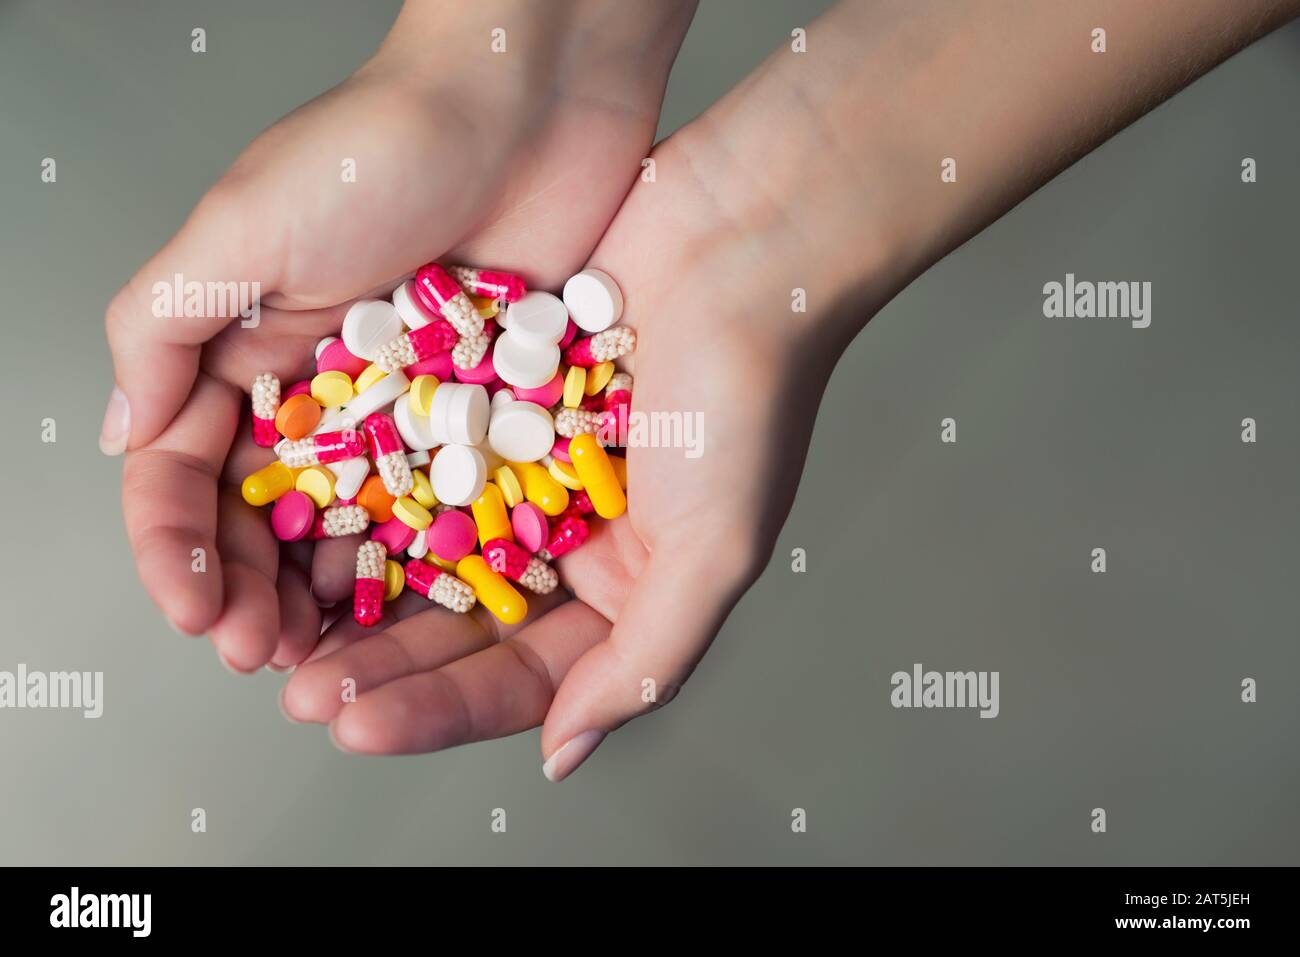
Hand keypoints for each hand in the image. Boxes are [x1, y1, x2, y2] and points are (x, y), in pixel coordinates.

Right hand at [103, 0, 694, 670]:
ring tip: (325, 652)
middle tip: (263, 653)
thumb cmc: (376, 149)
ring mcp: (396, 407)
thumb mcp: (240, 226)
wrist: (523, 104)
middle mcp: (314, 388)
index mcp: (241, 347)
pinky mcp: (473, 411)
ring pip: (347, 526)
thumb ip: (164, 327)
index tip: (195, 610)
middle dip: (248, 590)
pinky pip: (436, 503)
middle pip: (262, 516)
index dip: (178, 547)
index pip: (185, 471)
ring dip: (325, 593)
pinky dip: (416, 558)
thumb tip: (123, 434)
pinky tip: (409, 604)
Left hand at [279, 105, 847, 777]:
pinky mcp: (488, 397)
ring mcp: (524, 467)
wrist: (742, 241)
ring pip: (424, 543)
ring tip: (284, 621)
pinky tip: (308, 517)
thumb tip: (564, 754)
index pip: (521, 675)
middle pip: (459, 622)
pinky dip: (366, 489)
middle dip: (382, 661)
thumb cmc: (748, 399)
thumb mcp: (714, 551)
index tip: (358, 727)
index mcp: (624, 585)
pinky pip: (416, 454)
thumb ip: (643, 662)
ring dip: (358, 587)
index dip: (439, 708)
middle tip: (303, 691)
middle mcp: (569, 536)